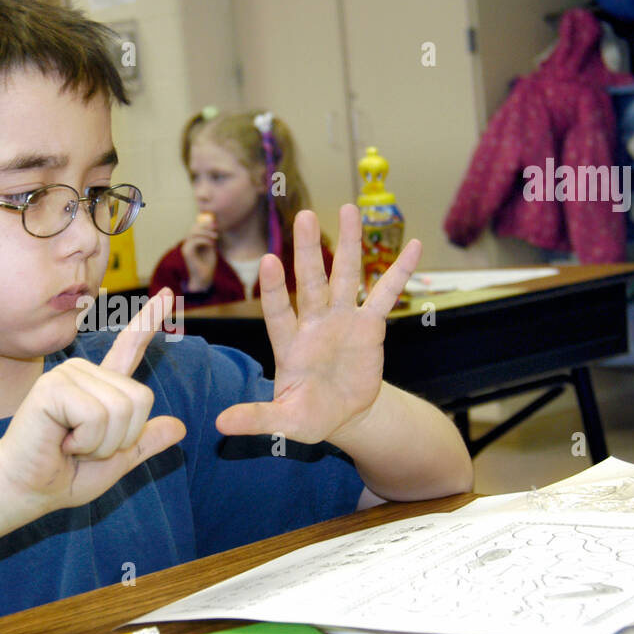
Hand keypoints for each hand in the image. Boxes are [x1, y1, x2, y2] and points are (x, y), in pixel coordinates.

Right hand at [0, 290, 186, 514]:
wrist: (25, 489)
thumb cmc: (63, 475)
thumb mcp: (115, 461)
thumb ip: (144, 442)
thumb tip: (181, 427)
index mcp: (101, 387)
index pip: (131, 347)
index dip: (150, 321)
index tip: (170, 293)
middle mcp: (85, 372)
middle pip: (140, 400)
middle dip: (120, 438)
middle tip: (83, 447)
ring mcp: (68, 375)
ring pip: (120, 410)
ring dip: (100, 443)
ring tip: (69, 444)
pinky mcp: (53, 387)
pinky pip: (96, 416)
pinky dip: (85, 441)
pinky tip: (60, 441)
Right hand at [181, 212, 217, 291]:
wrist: (204, 278)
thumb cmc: (208, 264)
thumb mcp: (211, 247)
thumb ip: (210, 237)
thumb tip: (212, 224)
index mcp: (191, 243)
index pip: (195, 227)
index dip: (204, 224)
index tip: (215, 225)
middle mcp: (187, 244)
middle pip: (193, 228)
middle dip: (205, 227)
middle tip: (216, 230)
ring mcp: (185, 248)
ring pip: (193, 233)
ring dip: (206, 233)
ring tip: (215, 237)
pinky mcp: (187, 252)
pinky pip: (195, 240)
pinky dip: (205, 240)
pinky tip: (212, 245)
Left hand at [215, 205, 419, 443]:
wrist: (344, 415)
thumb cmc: (309, 416)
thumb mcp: (284, 422)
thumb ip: (256, 418)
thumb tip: (220, 425)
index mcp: (289, 344)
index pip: (278, 311)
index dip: (274, 288)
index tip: (269, 260)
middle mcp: (314, 323)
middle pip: (311, 281)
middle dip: (308, 249)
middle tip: (304, 215)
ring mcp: (342, 319)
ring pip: (345, 275)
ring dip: (348, 243)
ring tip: (348, 208)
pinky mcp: (370, 325)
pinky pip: (386, 294)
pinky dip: (398, 271)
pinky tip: (413, 245)